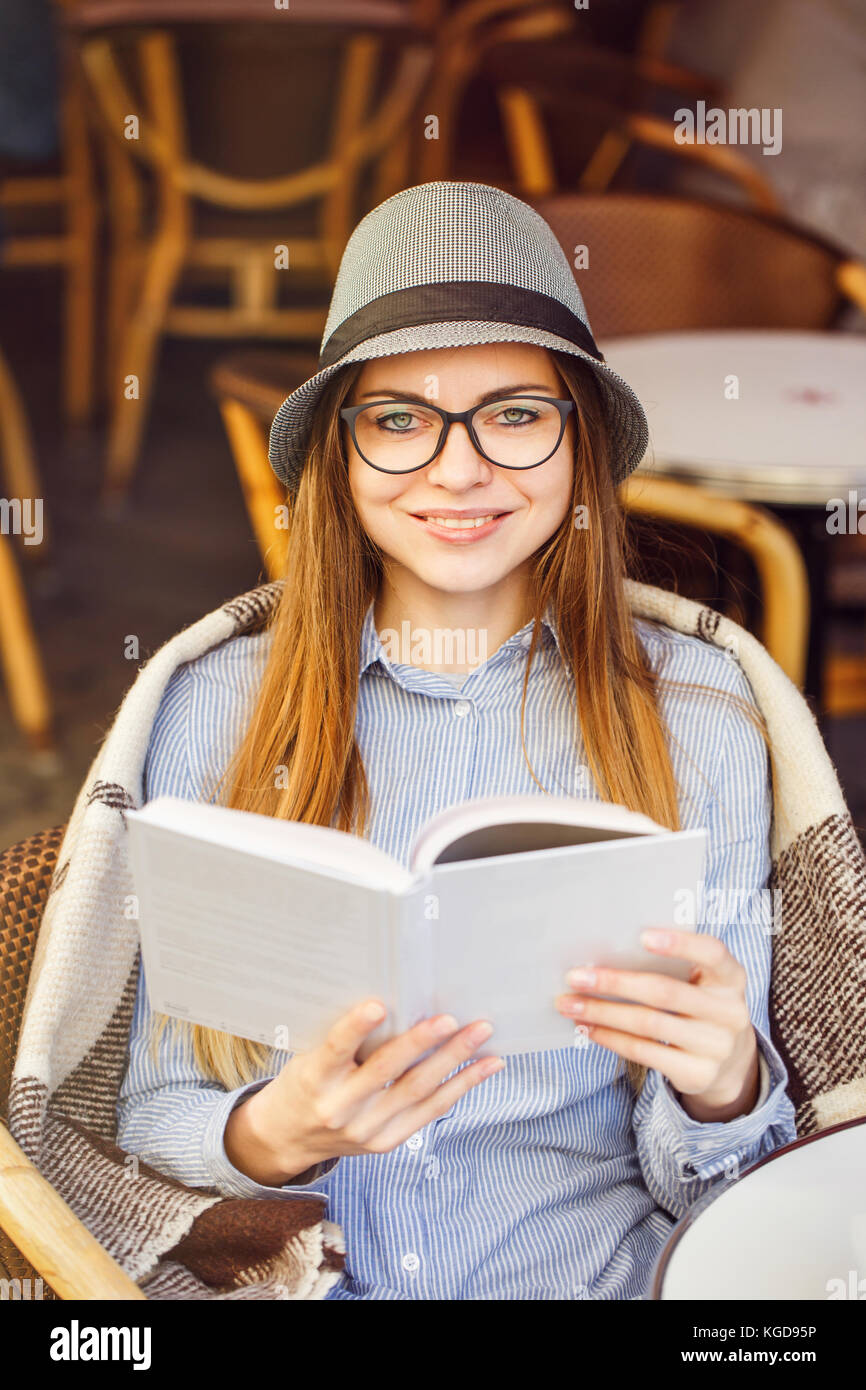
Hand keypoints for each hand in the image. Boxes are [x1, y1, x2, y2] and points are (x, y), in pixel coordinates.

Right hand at [225, 999, 503, 1185]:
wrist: (288, 1137)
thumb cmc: (305, 1082)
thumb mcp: (310, 1057)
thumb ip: (346, 1041)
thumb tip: (398, 1002)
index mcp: (314, 1079)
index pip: (336, 1050)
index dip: (356, 1028)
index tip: (378, 1005)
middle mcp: (339, 1108)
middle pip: (386, 1072)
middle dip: (422, 1043)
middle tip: (451, 1017)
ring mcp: (365, 1130)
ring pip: (417, 1092)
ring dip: (454, 1062)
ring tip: (481, 1035)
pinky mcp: (386, 1143)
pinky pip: (429, 1112)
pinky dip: (460, 1087)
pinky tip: (484, 1067)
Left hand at [555, 927, 759, 1121]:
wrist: (730, 1061)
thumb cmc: (701, 1005)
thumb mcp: (703, 983)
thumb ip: (674, 966)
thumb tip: (607, 954)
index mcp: (731, 978)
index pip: (712, 953)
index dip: (680, 943)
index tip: (642, 936)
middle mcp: (730, 1012)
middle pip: (665, 992)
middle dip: (615, 982)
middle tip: (575, 977)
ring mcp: (717, 1046)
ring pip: (648, 1024)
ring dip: (603, 1012)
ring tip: (571, 1004)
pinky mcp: (698, 1074)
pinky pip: (645, 1052)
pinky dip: (611, 1038)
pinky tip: (589, 1027)